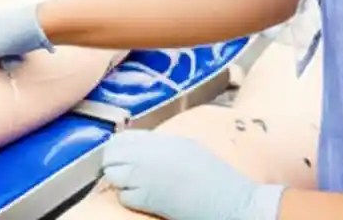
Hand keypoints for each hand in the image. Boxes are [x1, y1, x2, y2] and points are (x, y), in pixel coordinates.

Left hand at [100, 131, 284, 219]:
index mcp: (161, 140)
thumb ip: (159, 147)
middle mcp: (148, 154)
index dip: (119, 150)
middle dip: (114, 165)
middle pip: (110, 155)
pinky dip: (129, 199)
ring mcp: (145, 174)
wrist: (232, 202)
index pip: (121, 139)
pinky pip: (124, 197)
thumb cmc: (216, 177)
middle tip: (125, 176)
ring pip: (112, 175)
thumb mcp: (186, 149)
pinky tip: (146, 201)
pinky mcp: (147, 198)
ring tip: (137, 188)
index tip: (123, 159)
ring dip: (120, 182)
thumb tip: (136, 150)